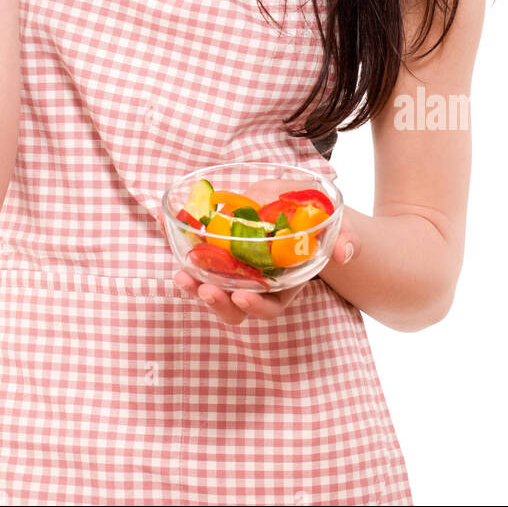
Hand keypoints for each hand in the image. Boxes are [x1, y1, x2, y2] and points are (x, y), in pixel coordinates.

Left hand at [155, 178, 359, 327]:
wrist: (293, 199)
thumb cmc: (315, 217)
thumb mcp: (334, 223)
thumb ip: (343, 237)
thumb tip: (346, 252)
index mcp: (282, 283)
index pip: (268, 307)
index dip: (254, 307)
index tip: (241, 296)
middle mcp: (254, 281)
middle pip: (232, 306)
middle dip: (216, 303)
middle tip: (202, 289)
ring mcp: (230, 266)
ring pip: (207, 285)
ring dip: (191, 284)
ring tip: (180, 275)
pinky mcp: (213, 245)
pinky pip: (191, 248)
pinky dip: (174, 237)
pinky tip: (160, 218)